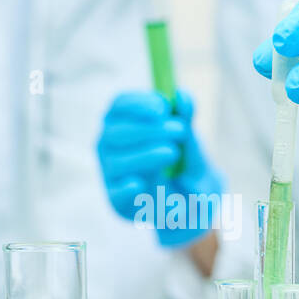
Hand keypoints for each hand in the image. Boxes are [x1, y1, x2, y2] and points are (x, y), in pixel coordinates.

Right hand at [96, 90, 224, 246]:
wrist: (190, 200)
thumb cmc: (182, 161)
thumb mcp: (189, 139)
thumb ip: (185, 117)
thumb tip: (182, 97)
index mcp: (122, 121)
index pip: (119, 105)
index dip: (139, 104)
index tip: (164, 108)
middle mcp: (109, 145)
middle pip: (115, 132)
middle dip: (149, 129)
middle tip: (179, 130)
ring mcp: (110, 173)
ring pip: (117, 162)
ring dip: (146, 155)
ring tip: (173, 153)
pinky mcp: (117, 200)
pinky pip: (117, 194)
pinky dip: (128, 188)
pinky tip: (141, 184)